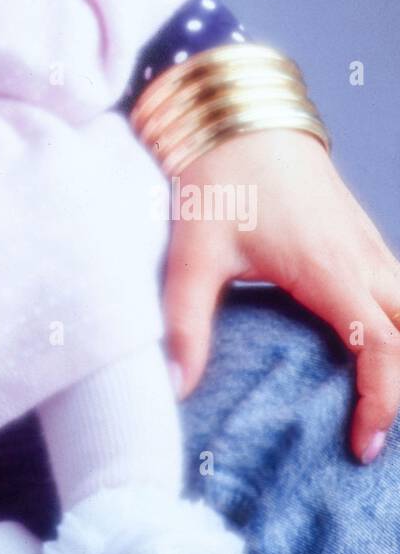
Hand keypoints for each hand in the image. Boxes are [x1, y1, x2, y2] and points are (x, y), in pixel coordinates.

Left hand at [161, 129, 399, 462]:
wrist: (237, 111)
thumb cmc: (219, 176)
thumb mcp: (194, 252)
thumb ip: (185, 323)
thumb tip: (176, 387)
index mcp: (329, 269)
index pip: (386, 348)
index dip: (385, 401)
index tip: (363, 442)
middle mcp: (362, 257)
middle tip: (373, 432)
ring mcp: (367, 242)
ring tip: (374, 399)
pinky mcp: (360, 232)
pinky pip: (398, 286)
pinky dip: (398, 322)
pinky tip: (370, 346)